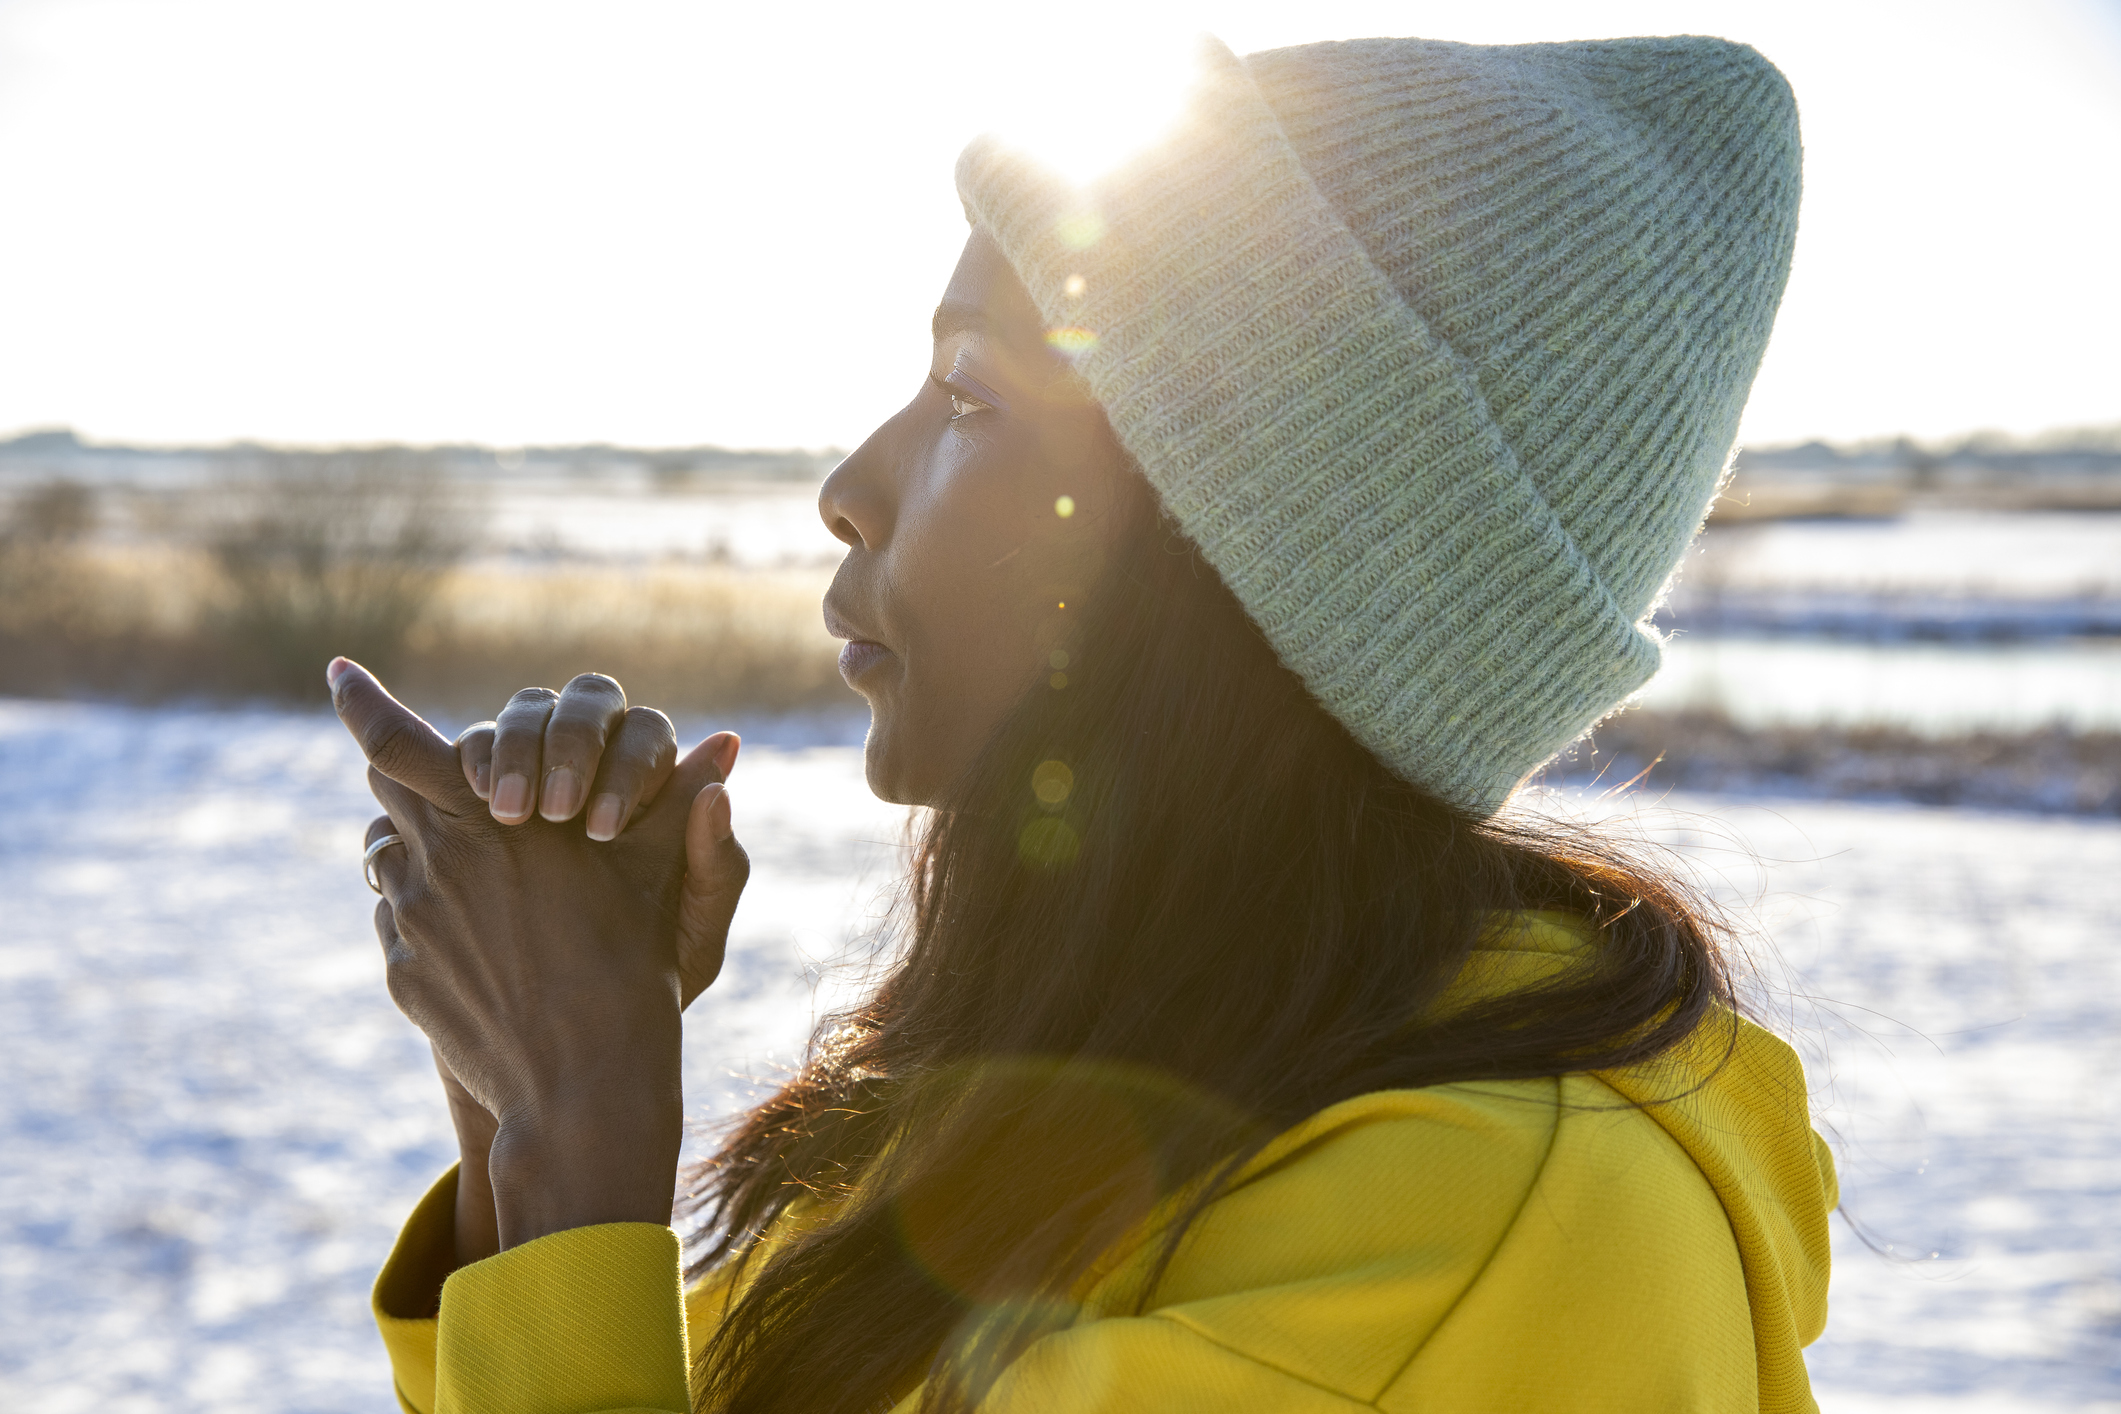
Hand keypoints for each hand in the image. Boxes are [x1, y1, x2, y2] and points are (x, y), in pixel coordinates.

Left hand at [334, 656, 741, 1246]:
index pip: (399, 742)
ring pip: (388, 852)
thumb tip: (724, 745)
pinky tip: (482, 936)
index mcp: (494, 822)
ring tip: (476, 864)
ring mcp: (413, 922)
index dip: (364, 703)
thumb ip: (677, 808)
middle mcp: (438, 864)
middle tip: (442, 774)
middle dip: (405, 768)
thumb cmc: (636, 972)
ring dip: (420, 844)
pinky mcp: (403, 974)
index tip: (338, 670)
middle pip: (385, 786)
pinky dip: (429, 910)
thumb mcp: (662, 881)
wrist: (584, 1084)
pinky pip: (399, 919)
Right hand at [452, 674, 745, 1004]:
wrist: (574, 1038)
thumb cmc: (651, 983)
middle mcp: (590, 762)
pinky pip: (449, 760)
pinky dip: (450, 774)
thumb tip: (728, 752)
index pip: (643, 732)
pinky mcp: (465, 801)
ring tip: (500, 808)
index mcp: (653, 784)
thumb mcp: (692, 935)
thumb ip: (716, 856)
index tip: (603, 827)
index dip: (626, 767)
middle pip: (574, 706)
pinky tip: (451, 812)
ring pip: (509, 723)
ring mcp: (525, 774)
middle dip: (560, 743)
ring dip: (501, 751)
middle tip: (551, 807)